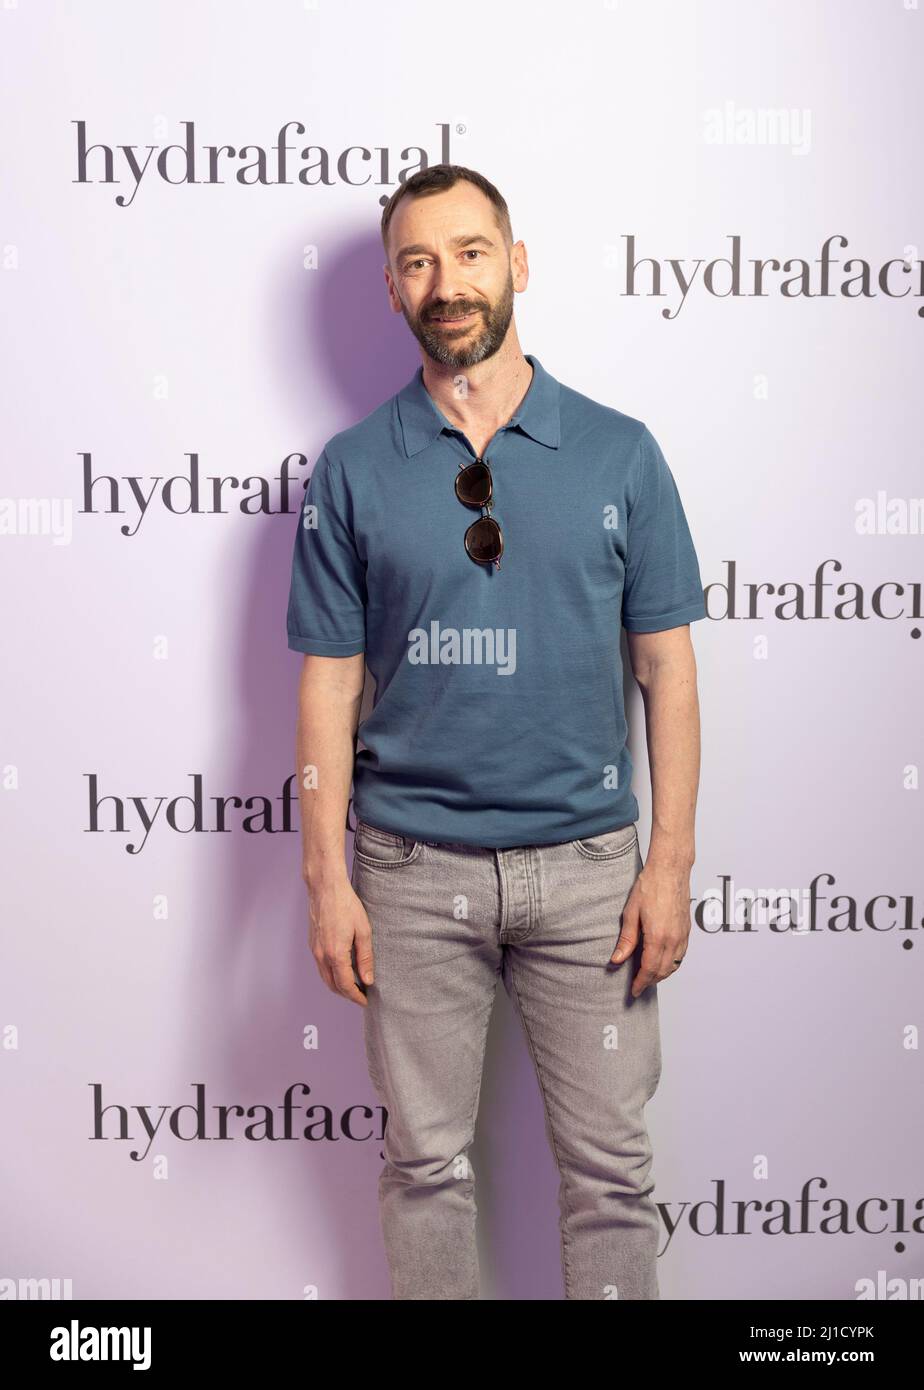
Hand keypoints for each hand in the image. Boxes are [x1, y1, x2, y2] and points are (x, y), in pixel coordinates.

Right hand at [306, 874, 373, 1007]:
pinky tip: (342, 969)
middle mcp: (322, 955)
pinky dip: (331, 975)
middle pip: (333, 986)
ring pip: (325, 978)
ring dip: (338, 986)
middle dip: (347, 994)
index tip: (366, 1000)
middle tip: (362, 995)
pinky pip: (320, 967)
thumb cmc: (346, 905)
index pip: (345, 985)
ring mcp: (314, 950)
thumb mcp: (363, 931)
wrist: (325, 888)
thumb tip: (368, 979)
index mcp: (336, 954)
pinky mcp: (312, 943)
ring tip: (354, 985)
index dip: (356, 996)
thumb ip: (365, 958)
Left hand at [610, 857, 691, 997]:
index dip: (641, 983)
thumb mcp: (631, 913)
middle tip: (638, 986)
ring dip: (661, 974)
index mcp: (658, 937)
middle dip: (650, 981)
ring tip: (648, 977)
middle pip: (662, 971)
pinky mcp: (687, 930)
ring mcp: (683, 935)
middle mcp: (673, 939)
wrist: (670, 870)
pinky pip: (681, 955)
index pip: (649, 969)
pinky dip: (672, 964)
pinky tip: (663, 962)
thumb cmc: (650, 886)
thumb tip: (617, 959)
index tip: (634, 990)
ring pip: (674, 965)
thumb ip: (626, 939)